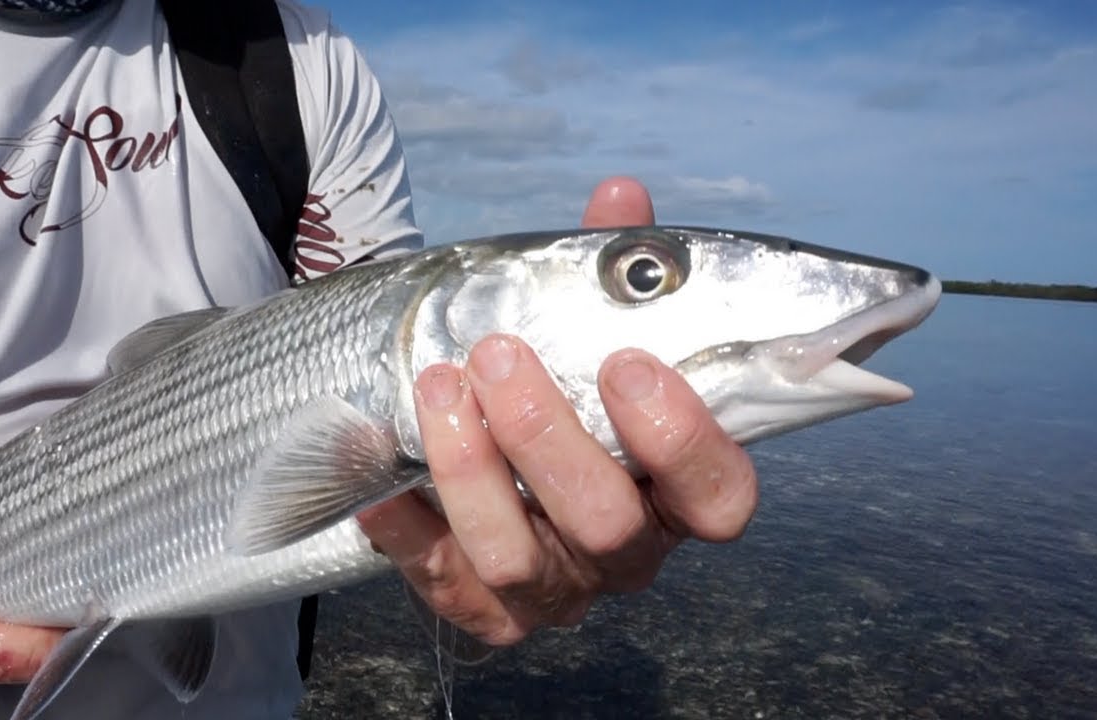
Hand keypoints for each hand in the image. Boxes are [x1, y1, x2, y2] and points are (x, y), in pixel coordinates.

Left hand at [359, 176, 758, 646]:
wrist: (497, 447)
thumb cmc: (566, 380)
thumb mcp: (592, 323)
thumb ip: (611, 269)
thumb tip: (618, 197)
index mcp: (676, 488)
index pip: (719, 495)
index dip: (681, 439)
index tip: (625, 362)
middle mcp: (626, 552)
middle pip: (606, 524)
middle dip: (546, 435)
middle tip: (498, 353)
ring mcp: (556, 590)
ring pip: (518, 561)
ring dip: (470, 471)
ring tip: (437, 383)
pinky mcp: (486, 609)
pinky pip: (445, 585)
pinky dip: (404, 525)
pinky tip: (377, 461)